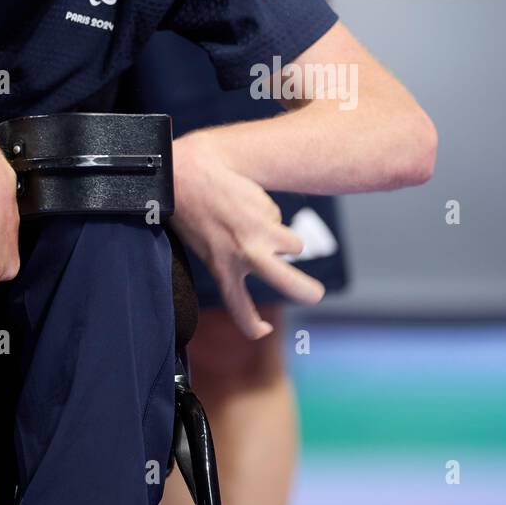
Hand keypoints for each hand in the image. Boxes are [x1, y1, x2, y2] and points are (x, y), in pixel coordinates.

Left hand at [169, 131, 324, 338]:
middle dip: (308, 293)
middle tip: (315, 295)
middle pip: (290, 285)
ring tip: (258, 225)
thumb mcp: (207, 248)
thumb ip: (232, 264)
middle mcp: (247, 257)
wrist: (190, 174)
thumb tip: (266, 268)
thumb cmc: (194, 213)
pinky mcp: (269, 213)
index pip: (241, 310)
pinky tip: (246, 204)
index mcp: (224, 271)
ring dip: (284, 239)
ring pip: (295, 247)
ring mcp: (262, 235)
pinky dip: (268, 214)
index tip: (263, 330)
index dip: (254, 326)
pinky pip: (279, 220)